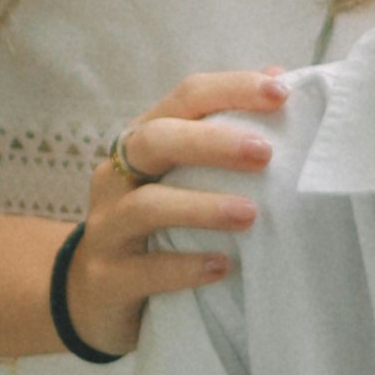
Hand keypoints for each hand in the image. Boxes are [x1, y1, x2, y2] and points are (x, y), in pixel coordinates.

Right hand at [56, 69, 293, 355]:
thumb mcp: (183, 175)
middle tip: (264, 154)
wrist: (93, 296)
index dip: (231, 89)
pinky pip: (145, 270)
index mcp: (143, 140)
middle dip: (211, 142)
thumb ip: (224, 129)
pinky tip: (223, 267)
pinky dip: (186, 267)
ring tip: (250, 215)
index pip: (185, 98)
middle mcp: (118, 175)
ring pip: (147, 206)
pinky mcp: (108, 278)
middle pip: (155, 140)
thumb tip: (280, 77)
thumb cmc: (156, 226)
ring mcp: (107, 226)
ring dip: (202, 207)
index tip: (281, 94)